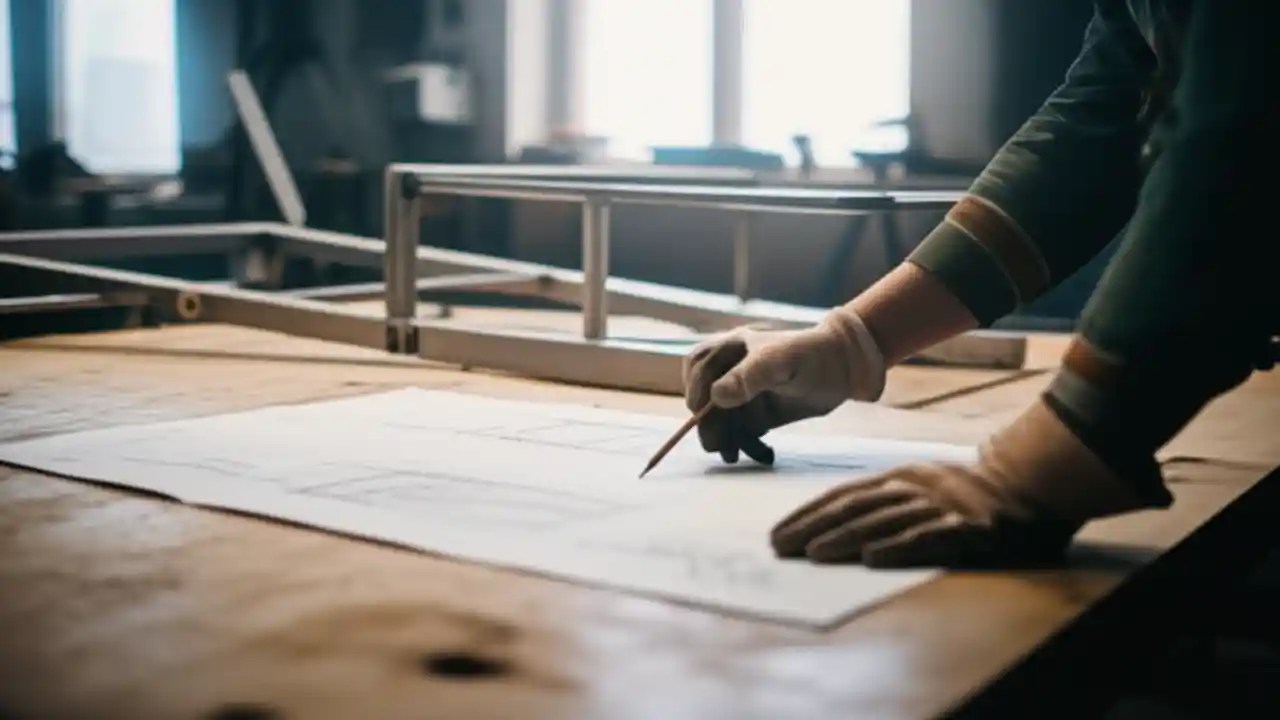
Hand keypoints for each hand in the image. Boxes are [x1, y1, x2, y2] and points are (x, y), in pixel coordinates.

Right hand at [682, 308, 884, 463]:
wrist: (846, 369)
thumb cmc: (812, 356)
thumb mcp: (780, 362)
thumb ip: (748, 377)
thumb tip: (715, 397)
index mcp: (732, 350)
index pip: (698, 367)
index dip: (695, 389)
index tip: (701, 413)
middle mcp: (733, 372)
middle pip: (705, 399)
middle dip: (710, 424)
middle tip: (719, 447)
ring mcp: (745, 395)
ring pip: (722, 420)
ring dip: (726, 440)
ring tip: (737, 457)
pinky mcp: (758, 415)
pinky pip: (741, 433)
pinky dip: (747, 446)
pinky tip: (764, 454)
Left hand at [769, 400, 1171, 566]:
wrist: (1029, 486)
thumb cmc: (964, 495)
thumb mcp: (918, 486)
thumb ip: (880, 502)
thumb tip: (826, 527)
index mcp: (898, 477)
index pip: (842, 495)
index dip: (807, 514)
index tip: (776, 534)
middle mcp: (913, 486)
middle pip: (855, 508)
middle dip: (813, 528)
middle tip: (780, 547)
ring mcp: (940, 505)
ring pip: (884, 522)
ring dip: (845, 538)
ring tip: (813, 553)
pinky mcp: (969, 528)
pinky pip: (930, 537)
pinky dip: (899, 547)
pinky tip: (874, 558)